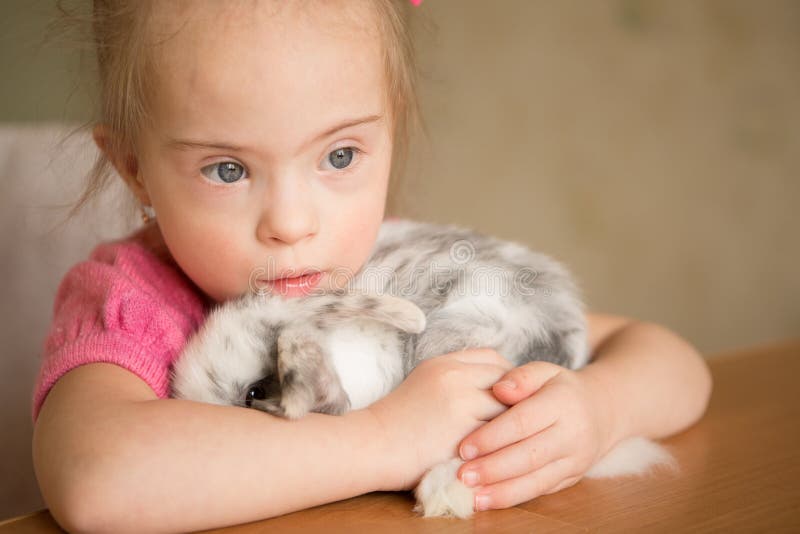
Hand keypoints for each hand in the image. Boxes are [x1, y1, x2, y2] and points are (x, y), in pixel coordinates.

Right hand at [367, 349, 512, 490]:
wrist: (370, 447)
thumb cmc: (394, 427)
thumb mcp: (423, 388)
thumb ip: (454, 383)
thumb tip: (494, 391)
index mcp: (443, 363)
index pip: (491, 358)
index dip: (507, 377)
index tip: (510, 396)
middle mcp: (454, 374)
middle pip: (507, 379)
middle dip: (517, 399)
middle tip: (522, 420)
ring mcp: (461, 399)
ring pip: (509, 406)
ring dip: (516, 423)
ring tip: (518, 439)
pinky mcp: (465, 428)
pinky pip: (502, 432)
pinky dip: (508, 442)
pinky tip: (508, 453)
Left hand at [455, 361, 615, 510]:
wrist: (601, 411)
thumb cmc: (559, 388)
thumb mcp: (544, 371)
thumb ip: (521, 377)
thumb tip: (499, 389)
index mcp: (562, 403)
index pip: (523, 422)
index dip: (492, 436)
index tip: (463, 448)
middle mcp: (573, 434)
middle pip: (529, 456)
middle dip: (493, 468)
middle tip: (461, 475)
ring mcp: (575, 460)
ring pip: (536, 480)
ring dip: (502, 491)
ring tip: (472, 496)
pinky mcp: (572, 478)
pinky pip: (541, 490)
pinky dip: (513, 498)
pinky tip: (488, 500)